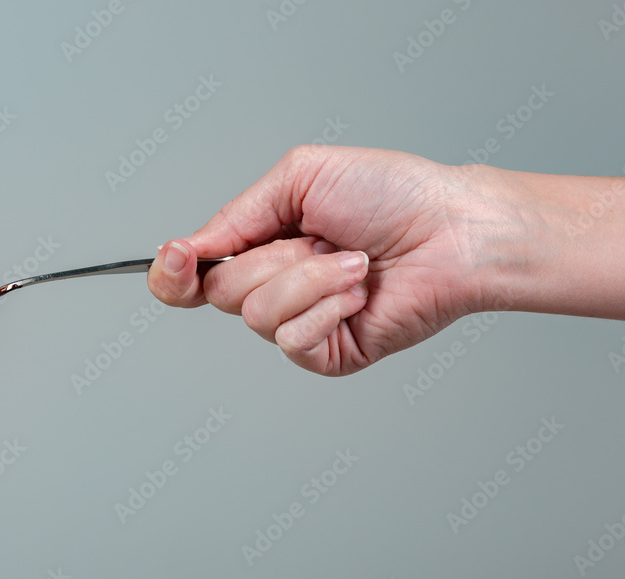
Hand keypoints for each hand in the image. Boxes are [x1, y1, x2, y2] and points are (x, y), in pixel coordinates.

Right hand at [148, 145, 486, 375]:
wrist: (452, 230)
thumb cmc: (392, 194)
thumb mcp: (299, 177)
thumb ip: (237, 213)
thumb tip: (190, 246)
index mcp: (264, 246)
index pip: (194, 276)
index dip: (173, 274)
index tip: (177, 257)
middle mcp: (277, 287)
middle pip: (221, 292)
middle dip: (271, 258)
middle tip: (321, 239)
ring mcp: (302, 324)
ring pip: (256, 316)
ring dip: (309, 278)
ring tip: (354, 262)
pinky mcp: (328, 354)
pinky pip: (293, 341)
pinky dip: (328, 307)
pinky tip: (360, 293)